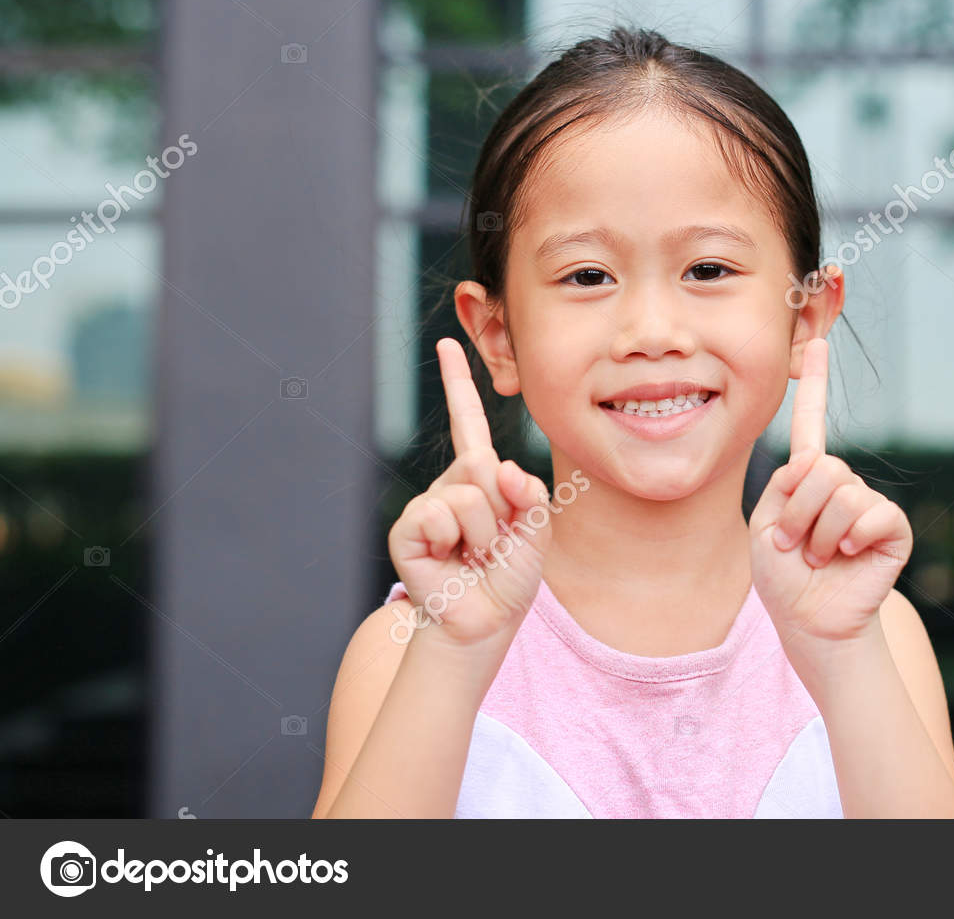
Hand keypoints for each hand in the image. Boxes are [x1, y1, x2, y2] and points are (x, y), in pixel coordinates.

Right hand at [387, 338, 551, 649]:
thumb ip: (528, 495)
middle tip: (495, 543)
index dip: (457, 383)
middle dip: (503, 509)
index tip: (446, 342)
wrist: (484, 621)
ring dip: (484, 531)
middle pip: (485, 466)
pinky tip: (450, 559)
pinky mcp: (408, 530)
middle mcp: (450, 485)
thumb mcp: (535, 531)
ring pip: (469, 494)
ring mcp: (427, 506)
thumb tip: (500, 468)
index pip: (470, 424)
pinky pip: (439, 514)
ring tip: (475, 555)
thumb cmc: (507, 578)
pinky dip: (455, 539)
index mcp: (480, 479)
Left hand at [749, 337, 912, 648]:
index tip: (819, 344)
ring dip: (818, 535)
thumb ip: (784, 486)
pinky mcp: (892, 528)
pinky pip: (871, 514)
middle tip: (796, 547)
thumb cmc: (784, 579)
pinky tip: (847, 558)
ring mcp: (869, 505)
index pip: (811, 424)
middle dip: (798, 513)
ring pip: (840, 493)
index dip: (816, 384)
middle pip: (820, 468)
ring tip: (820, 558)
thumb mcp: (765, 526)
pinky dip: (850, 539)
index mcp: (807, 478)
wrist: (810, 624)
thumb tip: (818, 464)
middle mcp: (841, 484)